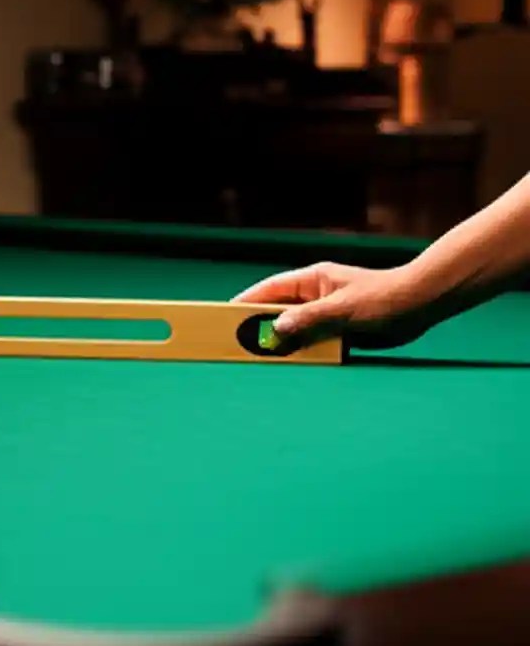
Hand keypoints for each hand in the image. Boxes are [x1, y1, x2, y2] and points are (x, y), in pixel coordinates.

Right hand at [232, 262, 435, 349]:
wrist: (422, 304)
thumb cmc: (385, 298)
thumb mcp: (343, 309)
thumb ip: (309, 319)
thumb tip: (276, 330)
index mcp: (311, 281)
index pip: (267, 291)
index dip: (244, 303)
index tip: (223, 318)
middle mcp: (313, 296)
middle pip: (275, 312)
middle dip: (258, 328)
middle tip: (236, 345)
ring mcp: (324, 314)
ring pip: (293, 330)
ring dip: (282, 344)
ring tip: (260, 359)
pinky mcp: (336, 331)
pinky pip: (311, 343)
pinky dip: (301, 353)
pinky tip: (292, 365)